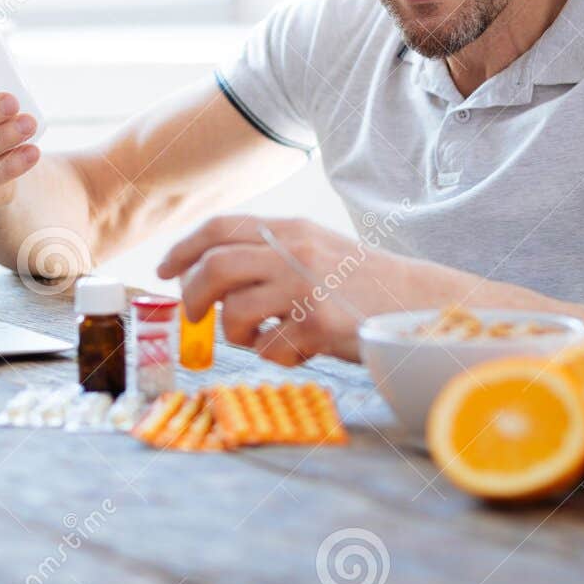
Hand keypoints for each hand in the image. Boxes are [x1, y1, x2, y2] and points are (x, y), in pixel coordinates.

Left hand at [156, 215, 419, 365]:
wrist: (418, 303)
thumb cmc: (363, 284)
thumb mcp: (317, 250)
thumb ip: (272, 254)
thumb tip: (214, 275)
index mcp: (291, 229)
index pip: (220, 227)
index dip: (183, 249)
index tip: (164, 270)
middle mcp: (294, 251)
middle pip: (214, 267)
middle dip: (193, 295)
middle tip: (196, 315)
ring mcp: (305, 287)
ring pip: (233, 311)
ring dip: (234, 333)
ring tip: (256, 337)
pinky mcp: (317, 325)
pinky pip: (268, 348)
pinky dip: (272, 356)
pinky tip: (294, 351)